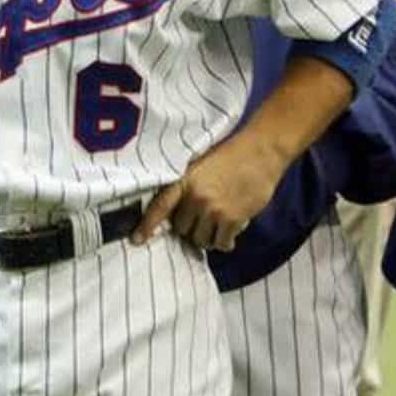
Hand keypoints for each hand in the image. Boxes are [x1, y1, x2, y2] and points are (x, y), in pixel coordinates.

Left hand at [132, 135, 286, 251]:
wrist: (259, 152)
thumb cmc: (228, 156)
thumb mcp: (198, 166)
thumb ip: (185, 187)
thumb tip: (174, 213)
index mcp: (183, 181)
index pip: (159, 206)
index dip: (147, 225)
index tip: (136, 240)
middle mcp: (195, 197)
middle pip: (181, 229)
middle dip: (189, 229)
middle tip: (201, 222)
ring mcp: (214, 209)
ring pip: (201, 240)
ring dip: (207, 238)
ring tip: (216, 227)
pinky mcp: (233, 219)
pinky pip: (222, 243)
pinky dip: (225, 242)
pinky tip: (228, 235)